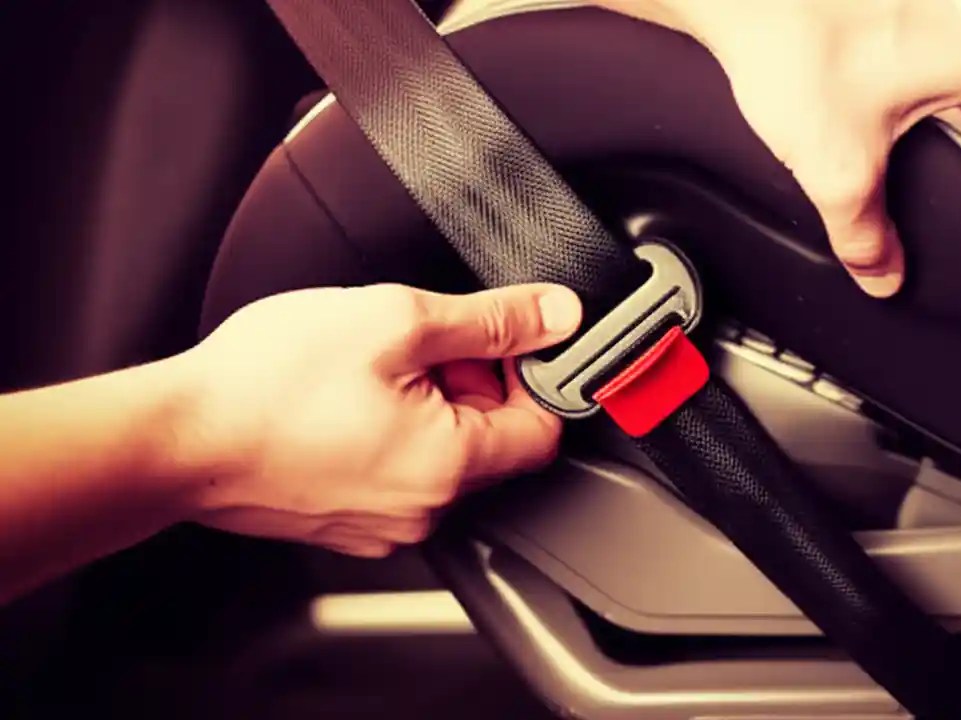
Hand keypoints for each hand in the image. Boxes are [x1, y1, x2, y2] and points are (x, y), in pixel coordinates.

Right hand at [173, 283, 581, 557]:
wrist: (176, 438)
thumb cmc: (268, 384)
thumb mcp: (396, 320)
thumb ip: (490, 319)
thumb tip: (554, 315)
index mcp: (451, 464)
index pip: (545, 431)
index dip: (532, 377)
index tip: (500, 343)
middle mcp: (425, 509)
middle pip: (494, 443)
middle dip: (473, 387)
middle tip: (419, 346)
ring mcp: (383, 525)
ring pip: (443, 457)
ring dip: (429, 408)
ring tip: (371, 372)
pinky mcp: (347, 523)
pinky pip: (398, 475)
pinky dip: (390, 435)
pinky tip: (345, 403)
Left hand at [692, 0, 960, 295]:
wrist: (743, 1)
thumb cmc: (800, 57)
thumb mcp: (839, 170)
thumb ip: (865, 234)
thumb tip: (883, 275)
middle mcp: (952, 28)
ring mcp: (912, 15)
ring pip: (956, 64)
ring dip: (948, 106)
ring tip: (919, 149)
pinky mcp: (871, 16)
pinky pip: (909, 54)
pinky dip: (903, 88)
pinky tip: (865, 118)